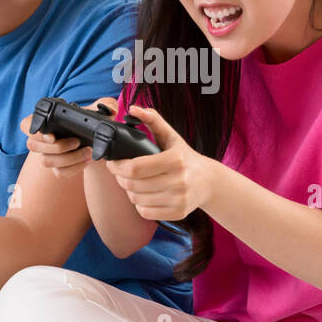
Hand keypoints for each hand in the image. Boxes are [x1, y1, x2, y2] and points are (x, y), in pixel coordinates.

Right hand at [18, 97, 118, 178]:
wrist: (94, 140)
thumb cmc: (89, 122)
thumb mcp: (97, 111)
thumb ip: (105, 105)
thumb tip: (111, 110)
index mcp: (44, 121)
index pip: (26, 125)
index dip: (34, 130)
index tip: (52, 135)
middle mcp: (41, 139)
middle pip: (34, 146)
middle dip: (57, 146)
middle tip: (77, 141)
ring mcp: (47, 155)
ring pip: (47, 161)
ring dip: (69, 158)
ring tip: (87, 151)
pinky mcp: (56, 168)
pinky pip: (59, 173)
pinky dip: (74, 168)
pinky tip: (86, 160)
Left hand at [105, 105, 215, 220]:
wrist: (209, 181)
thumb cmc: (184, 157)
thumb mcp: (171, 136)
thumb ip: (152, 119)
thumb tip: (133, 108)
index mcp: (175, 159)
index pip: (135, 168)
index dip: (117, 167)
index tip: (112, 163)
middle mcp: (178, 180)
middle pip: (133, 185)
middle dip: (120, 178)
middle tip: (120, 172)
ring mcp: (179, 199)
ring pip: (137, 200)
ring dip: (129, 191)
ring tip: (133, 183)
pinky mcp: (178, 212)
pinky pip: (145, 212)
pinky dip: (140, 205)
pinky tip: (144, 195)